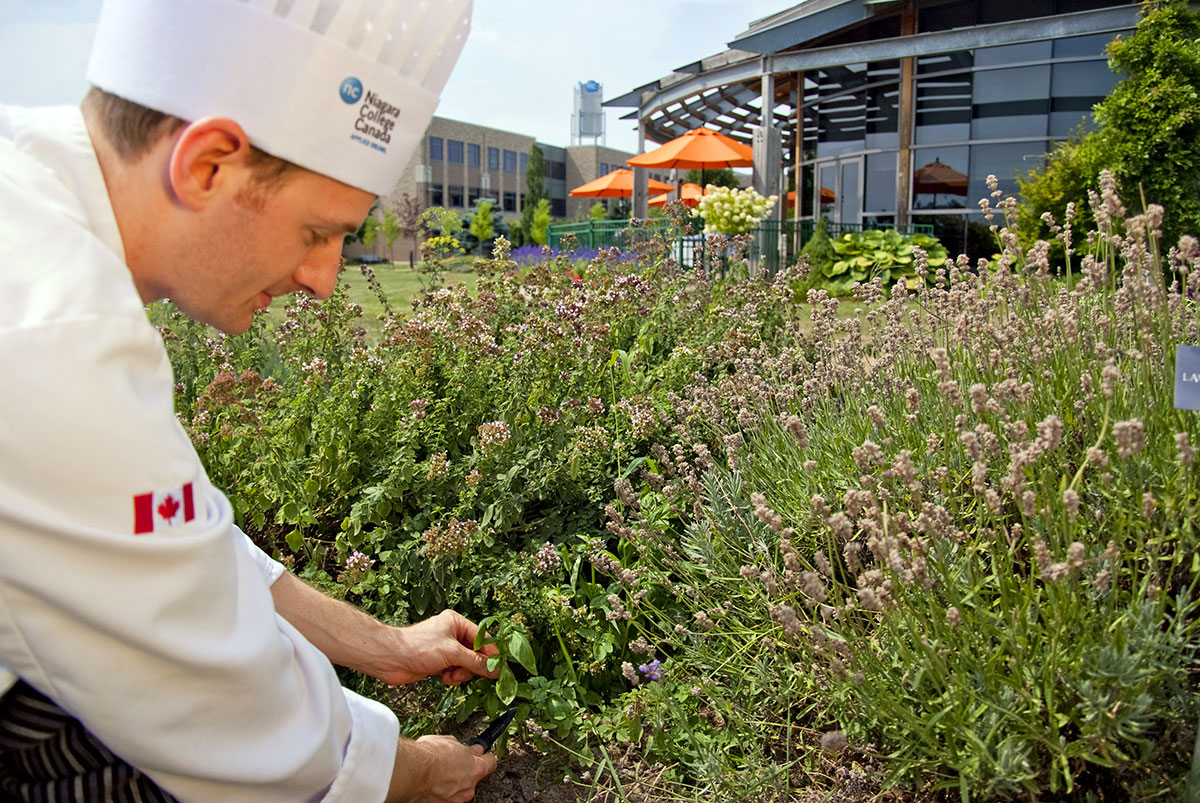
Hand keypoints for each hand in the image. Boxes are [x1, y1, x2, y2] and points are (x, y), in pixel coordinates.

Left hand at [371, 609, 499, 685]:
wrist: (391, 659)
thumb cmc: (418, 647)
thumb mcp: (452, 653)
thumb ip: (476, 662)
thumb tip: (495, 669)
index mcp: (456, 622)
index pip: (482, 638)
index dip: (491, 653)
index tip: (499, 668)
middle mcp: (452, 634)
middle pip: (475, 653)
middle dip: (472, 665)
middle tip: (470, 673)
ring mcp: (445, 649)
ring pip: (465, 664)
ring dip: (461, 673)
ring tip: (451, 675)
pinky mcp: (438, 662)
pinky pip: (455, 671)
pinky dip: (452, 676)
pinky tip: (445, 678)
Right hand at [387, 735, 496, 802]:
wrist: (411, 772)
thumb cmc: (429, 756)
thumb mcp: (450, 742)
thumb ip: (465, 749)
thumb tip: (472, 750)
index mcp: (475, 769)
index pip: (490, 763)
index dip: (485, 757)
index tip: (482, 755)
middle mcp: (468, 787)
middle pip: (473, 778)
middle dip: (465, 771)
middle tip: (452, 762)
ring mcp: (455, 799)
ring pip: (459, 789)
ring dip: (452, 782)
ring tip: (437, 772)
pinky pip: (445, 796)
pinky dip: (440, 790)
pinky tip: (431, 781)